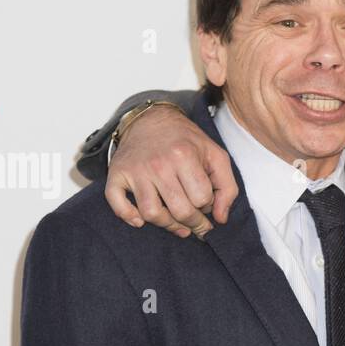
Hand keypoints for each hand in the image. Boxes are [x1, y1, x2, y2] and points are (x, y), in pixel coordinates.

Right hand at [106, 104, 238, 238]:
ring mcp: (136, 170)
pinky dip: (128, 217)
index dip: (207, 206)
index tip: (204, 203)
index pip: (202, 199)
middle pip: (180, 211)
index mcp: (184, 156)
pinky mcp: (117, 174)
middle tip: (196, 224)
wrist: (151, 120)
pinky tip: (140, 220)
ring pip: (152, 214)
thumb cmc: (186, 141)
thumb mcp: (215, 156)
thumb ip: (227, 187)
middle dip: (193, 223)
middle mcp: (159, 164)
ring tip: (176, 223)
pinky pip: (119, 205)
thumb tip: (220, 218)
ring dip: (167, 225)